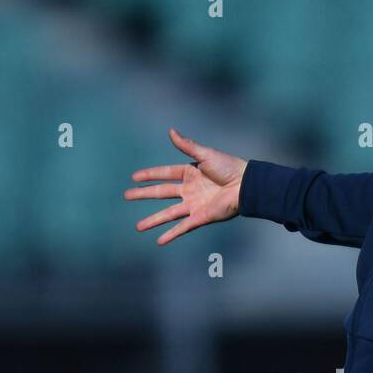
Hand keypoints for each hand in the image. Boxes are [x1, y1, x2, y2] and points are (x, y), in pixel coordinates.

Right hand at [124, 128, 247, 244]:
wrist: (245, 186)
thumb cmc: (229, 168)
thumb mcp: (205, 154)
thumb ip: (187, 145)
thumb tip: (171, 131)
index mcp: (190, 173)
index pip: (164, 174)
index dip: (149, 175)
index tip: (134, 177)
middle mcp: (189, 190)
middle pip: (161, 193)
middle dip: (144, 195)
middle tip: (127, 196)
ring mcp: (194, 205)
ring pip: (168, 214)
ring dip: (153, 220)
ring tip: (138, 227)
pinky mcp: (200, 217)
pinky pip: (182, 227)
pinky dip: (171, 234)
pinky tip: (159, 241)